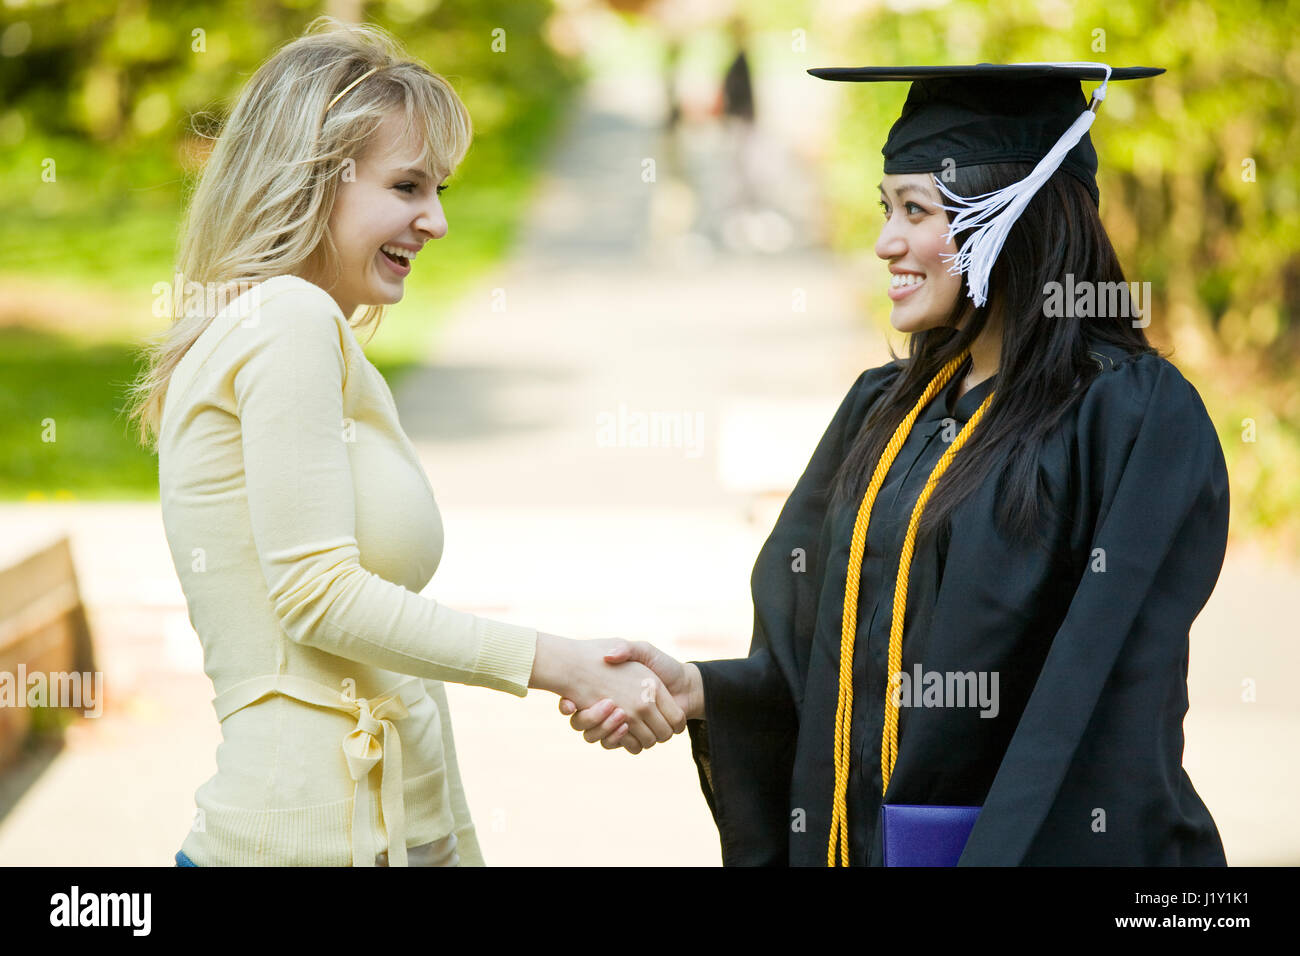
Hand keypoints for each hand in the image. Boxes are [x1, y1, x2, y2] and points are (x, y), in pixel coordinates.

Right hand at [558, 641, 701, 752]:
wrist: (686, 683)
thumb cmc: (663, 665)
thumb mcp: (642, 650)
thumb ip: (626, 648)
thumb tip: (608, 656)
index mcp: (608, 690)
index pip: (571, 704)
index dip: (567, 706)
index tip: (569, 703)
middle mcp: (611, 709)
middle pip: (585, 725)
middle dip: (591, 719)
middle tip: (606, 704)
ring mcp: (623, 725)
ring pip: (602, 738)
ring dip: (607, 729)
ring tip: (619, 714)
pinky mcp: (636, 737)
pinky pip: (623, 746)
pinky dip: (623, 741)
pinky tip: (625, 726)